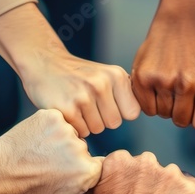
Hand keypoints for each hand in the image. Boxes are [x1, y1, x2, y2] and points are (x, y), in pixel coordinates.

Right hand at [0, 3, 139, 136]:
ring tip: (75, 105)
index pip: (132, 113)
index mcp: (116, 75)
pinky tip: (66, 110)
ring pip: (96, 130)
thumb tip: (151, 107)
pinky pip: (80, 132)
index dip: (119, 112)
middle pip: (114, 124)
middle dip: (101, 119)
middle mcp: (102, 84)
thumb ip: (125, 92)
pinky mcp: (66, 109)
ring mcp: (83, 96)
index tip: (105, 103)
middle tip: (86, 104)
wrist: (43, 62)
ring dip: (86, 124)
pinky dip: (73, 127)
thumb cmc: (78, 74)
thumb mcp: (106, 74)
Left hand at [0, 109, 101, 193]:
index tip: (68, 170)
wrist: (1, 169)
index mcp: (88, 171)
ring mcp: (65, 130)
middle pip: (84, 148)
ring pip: (71, 133)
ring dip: (60, 139)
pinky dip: (50, 127)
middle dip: (72, 154)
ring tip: (42, 152)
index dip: (83, 167)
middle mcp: (80, 148)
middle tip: (50, 162)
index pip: (100, 164)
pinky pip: (59, 119)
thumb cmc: (31, 187)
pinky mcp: (52, 116)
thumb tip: (100, 184)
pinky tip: (38, 139)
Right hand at [132, 21, 194, 130]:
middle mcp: (188, 82)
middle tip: (179, 96)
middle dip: (180, 113)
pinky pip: (146, 108)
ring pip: (163, 115)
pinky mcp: (144, 77)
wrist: (182, 22)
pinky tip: (156, 87)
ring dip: (165, 106)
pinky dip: (150, 102)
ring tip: (168, 87)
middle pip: (181, 121)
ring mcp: (164, 79)